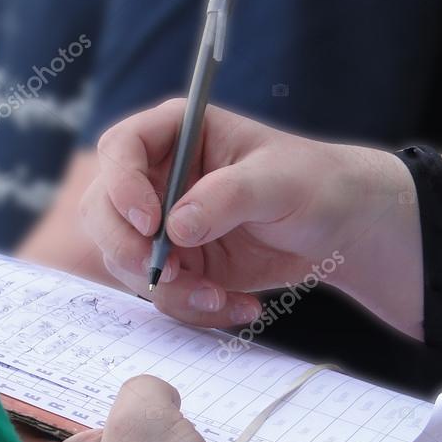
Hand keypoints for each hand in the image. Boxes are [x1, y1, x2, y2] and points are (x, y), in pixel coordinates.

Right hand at [82, 100, 375, 325]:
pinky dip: (195, 308)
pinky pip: (164, 294)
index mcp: (176, 133)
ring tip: (221, 298)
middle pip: (103, 211)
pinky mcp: (181, 265)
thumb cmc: (314, 182)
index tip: (152, 224)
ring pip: (128, 262)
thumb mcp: (278, 181)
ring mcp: (165, 225)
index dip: (122, 187)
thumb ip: (227, 197)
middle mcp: (159, 178)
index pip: (121, 150)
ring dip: (169, 290)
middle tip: (165, 275)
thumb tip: (175, 228)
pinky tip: (238, 306)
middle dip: (127, 249)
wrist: (338, 228)